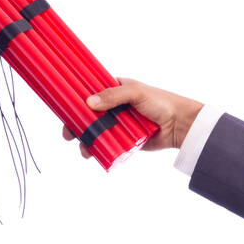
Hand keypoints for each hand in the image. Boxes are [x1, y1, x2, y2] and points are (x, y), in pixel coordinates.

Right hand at [61, 77, 203, 157]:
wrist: (180, 125)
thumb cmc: (161, 102)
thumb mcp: (135, 93)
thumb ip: (113, 96)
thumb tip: (89, 103)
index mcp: (114, 90)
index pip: (88, 92)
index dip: (74, 100)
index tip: (62, 107)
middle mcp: (114, 106)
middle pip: (88, 114)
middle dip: (75, 124)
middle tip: (68, 132)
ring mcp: (118, 124)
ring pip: (96, 131)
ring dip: (85, 139)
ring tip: (82, 147)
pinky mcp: (125, 140)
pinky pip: (107, 144)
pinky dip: (98, 149)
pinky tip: (91, 153)